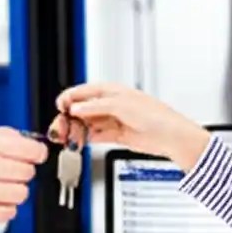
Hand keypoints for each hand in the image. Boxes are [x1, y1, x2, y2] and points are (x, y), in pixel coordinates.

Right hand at [0, 127, 46, 226]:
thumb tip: (26, 139)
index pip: (30, 149)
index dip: (37, 154)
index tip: (35, 157)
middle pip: (28, 172)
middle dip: (20, 173)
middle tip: (6, 174)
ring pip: (22, 194)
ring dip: (13, 192)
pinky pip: (9, 213)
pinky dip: (3, 209)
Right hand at [50, 83, 209, 164]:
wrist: (171, 137)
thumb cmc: (155, 116)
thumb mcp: (121, 105)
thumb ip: (96, 106)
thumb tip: (77, 108)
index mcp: (114, 91)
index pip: (86, 91)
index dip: (71, 97)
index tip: (60, 105)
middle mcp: (113, 105)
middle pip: (85, 108)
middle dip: (72, 115)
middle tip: (62, 124)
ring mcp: (115, 120)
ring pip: (89, 123)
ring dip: (78, 128)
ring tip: (69, 135)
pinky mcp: (118, 135)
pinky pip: (97, 135)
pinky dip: (88, 138)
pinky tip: (81, 140)